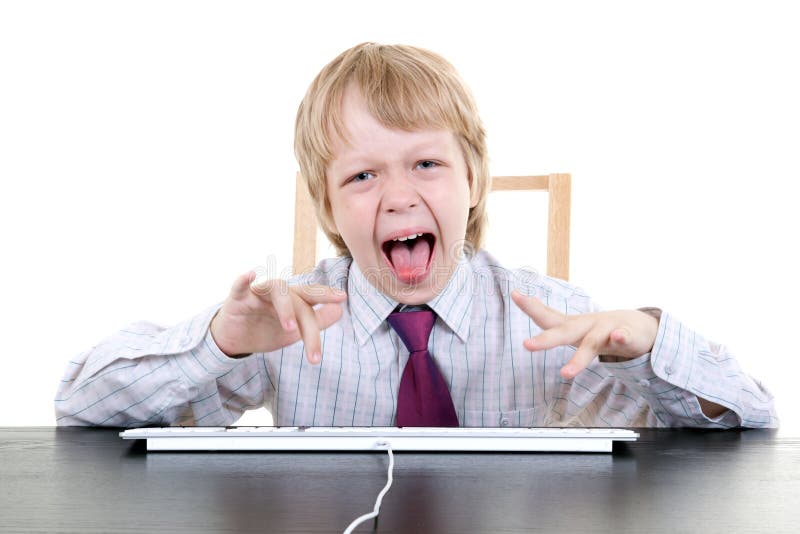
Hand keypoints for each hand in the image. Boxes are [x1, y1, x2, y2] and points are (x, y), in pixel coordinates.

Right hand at [210, 271, 345, 362]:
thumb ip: (318, 320)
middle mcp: (278, 293)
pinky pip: (239, 286)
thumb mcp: (294, 331)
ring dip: (285, 308)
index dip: (327, 295)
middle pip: (298, 297)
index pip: (312, 297)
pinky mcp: (237, 299)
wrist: (234, 339)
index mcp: (293, 299)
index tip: (342, 298)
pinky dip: (243, 279)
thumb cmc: (266, 330)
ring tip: (291, 329)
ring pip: (275, 289)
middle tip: (322, 333)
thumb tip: (340, 310)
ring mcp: (258, 293)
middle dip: (312, 313)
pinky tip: (249, 274)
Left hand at [511, 290, 658, 379]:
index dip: (532, 307)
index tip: (515, 294)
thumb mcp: (574, 326)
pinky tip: (618, 337)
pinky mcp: (628, 336)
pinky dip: (621, 337)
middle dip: (545, 340)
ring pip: (592, 343)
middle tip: (526, 345)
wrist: (639, 325)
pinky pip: (624, 337)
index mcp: (572, 326)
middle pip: (564, 331)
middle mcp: (586, 325)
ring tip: (565, 373)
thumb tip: (527, 300)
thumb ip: (552, 318)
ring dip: (578, 359)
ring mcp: (607, 330)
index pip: (549, 317)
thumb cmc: (600, 328)